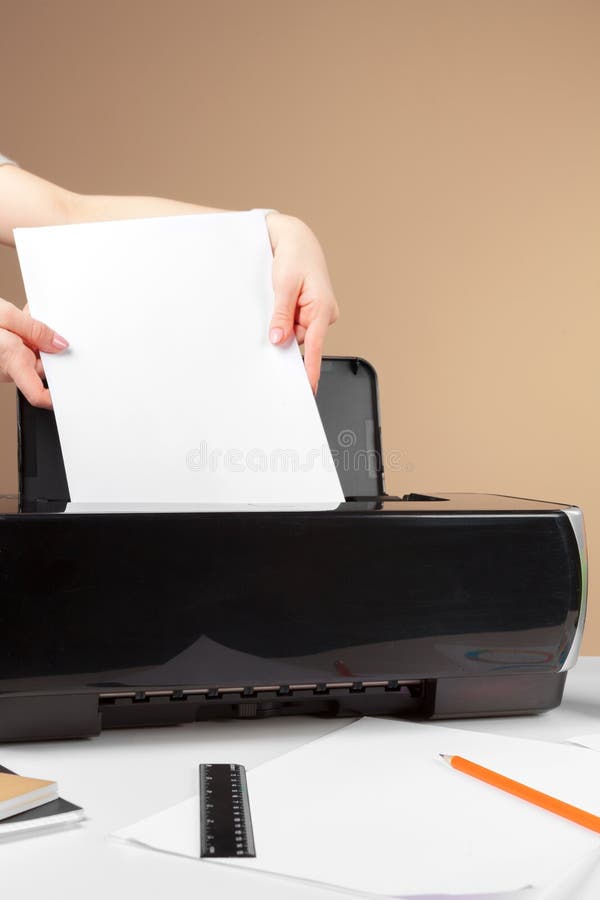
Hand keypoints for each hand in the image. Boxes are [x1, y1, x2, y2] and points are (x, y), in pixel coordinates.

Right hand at [0, 298, 68, 407]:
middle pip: (42, 367)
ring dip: (36, 336)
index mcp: (12, 363)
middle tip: (45, 325)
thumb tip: (60, 343)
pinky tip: (20, 320)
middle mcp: (9, 369)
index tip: (73, 394)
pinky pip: (24, 348)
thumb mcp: (6, 316)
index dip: (56, 399)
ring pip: (34, 355)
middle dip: (49, 347)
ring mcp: (6, 364)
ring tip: (27, 318)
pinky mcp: (4, 356)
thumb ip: (36, 329)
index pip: (38, 394)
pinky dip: (27, 333)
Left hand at [266, 214, 338, 392]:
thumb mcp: (284, 286)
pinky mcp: (310, 311)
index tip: (308, 388)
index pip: (315, 346)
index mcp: (322, 308)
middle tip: (274, 321)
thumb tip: (279, 340)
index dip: (311, 370)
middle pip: (301, 341)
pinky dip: (285, 321)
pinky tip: (281, 306)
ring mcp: (317, 313)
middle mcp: (324, 313)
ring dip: (283, 325)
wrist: (295, 237)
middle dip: (286, 338)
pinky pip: (295, 324)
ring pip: (296, 333)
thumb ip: (281, 315)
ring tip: (278, 300)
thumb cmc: (294, 255)